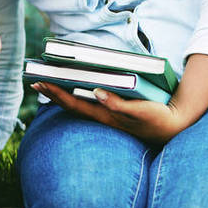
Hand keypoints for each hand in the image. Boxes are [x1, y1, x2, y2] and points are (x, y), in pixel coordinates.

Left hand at [30, 81, 190, 143]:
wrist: (173, 128)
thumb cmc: (157, 119)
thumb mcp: (141, 111)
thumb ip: (119, 104)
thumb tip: (97, 92)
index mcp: (105, 116)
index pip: (74, 104)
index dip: (55, 93)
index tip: (40, 81)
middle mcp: (101, 117)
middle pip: (71, 104)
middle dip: (52, 92)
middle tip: (35, 79)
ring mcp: (106, 116)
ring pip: (78, 104)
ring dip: (62, 93)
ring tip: (47, 82)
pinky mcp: (112, 113)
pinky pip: (88, 103)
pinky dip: (75, 94)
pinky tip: (71, 87)